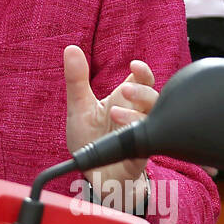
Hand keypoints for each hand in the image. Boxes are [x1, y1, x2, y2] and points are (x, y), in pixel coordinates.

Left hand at [63, 44, 158, 196]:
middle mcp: (135, 115)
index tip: (135, 65)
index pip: (142, 80)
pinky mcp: (138, 156)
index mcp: (124, 100)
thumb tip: (70, 48)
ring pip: (152, 120)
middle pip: (153, 97)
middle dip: (143, 91)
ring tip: (115, 112)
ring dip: (137, 114)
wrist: (92, 175)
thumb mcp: (79, 107)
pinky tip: (124, 135)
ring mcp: (138, 135)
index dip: (144, 71)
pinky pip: (146, 146)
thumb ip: (76, 80)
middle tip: (126, 89)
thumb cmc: (90, 139)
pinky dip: (137, 138)